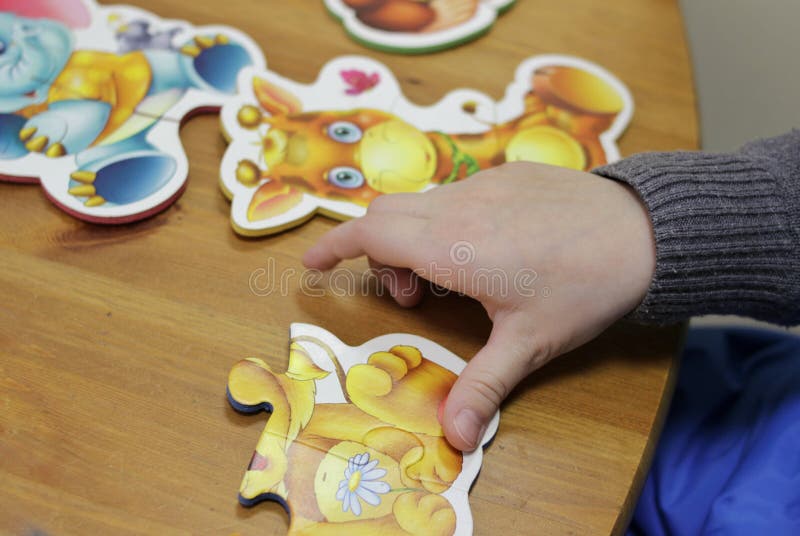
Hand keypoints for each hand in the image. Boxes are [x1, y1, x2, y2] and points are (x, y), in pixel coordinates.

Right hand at [303, 161, 655, 450]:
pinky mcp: (507, 174)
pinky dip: (445, 222)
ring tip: (453, 281)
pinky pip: (455, 194)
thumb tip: (453, 438)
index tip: (312, 266)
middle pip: (386, 216)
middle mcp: (458, 207)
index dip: (334, 248)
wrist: (644, 230)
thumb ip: (482, 386)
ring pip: (421, 205)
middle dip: (377, 254)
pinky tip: (487, 250)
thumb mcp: (529, 343)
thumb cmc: (584, 286)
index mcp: (451, 247)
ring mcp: (483, 184)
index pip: (371, 235)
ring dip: (415, 240)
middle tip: (409, 298)